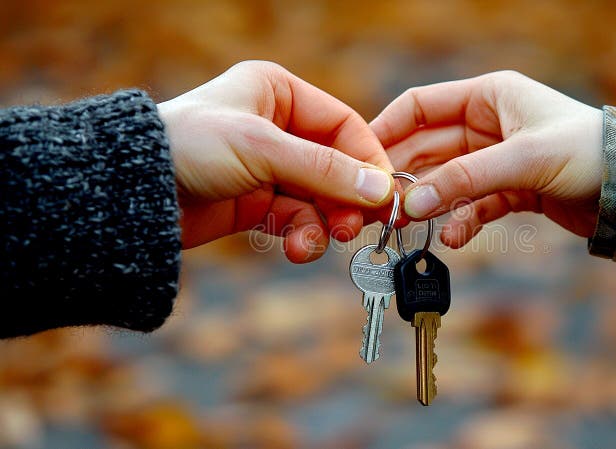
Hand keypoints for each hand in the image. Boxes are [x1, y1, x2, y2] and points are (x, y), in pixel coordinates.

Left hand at [158, 61, 394, 260]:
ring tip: (317, 242)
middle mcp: (277, 128)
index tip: (384, 195)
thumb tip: (381, 189)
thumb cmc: (188, 146)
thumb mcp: (262, 148)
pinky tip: (299, 249)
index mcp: (279, 93)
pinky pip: (296, 220)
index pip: (344, 126)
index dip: (367, 161)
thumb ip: (325, 170)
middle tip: (353, 227)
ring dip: (324, 224)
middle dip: (345, 200)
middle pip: (336, 167)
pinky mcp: (255, 204)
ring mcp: (267, 168)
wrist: (131, 192)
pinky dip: (303, 236)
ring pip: (318, 199)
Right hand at [370, 71, 602, 247]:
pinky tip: (453, 239)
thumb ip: (464, 180)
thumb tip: (412, 204)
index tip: (363, 161)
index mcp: (488, 97)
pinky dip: (462, 221)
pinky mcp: (511, 189)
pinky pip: (474, 204)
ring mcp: (498, 159)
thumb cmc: (589, 151)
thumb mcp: (523, 159)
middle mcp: (489, 124)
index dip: (388, 131)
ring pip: (448, 181)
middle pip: (429, 149)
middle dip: (407, 179)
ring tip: (410, 229)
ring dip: (431, 205)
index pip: (420, 107)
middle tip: (381, 208)